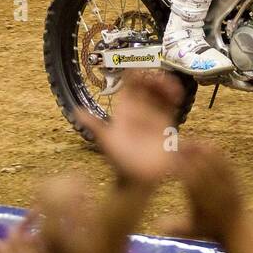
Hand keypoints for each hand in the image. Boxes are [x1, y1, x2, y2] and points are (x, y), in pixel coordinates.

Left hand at [75, 69, 182, 185]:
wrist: (138, 179)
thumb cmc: (121, 161)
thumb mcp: (107, 141)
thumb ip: (95, 125)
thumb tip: (75, 110)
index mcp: (125, 109)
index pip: (131, 84)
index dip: (137, 74)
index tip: (145, 74)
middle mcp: (139, 109)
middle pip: (148, 84)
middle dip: (155, 78)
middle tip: (161, 82)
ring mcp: (153, 115)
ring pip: (161, 92)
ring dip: (167, 85)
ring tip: (172, 90)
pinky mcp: (166, 123)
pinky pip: (172, 104)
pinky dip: (175, 95)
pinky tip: (177, 97)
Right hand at [176, 141, 246, 243]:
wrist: (236, 228)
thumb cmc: (209, 230)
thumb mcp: (190, 231)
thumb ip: (173, 227)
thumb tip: (155, 223)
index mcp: (204, 202)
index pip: (190, 180)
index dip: (179, 167)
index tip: (168, 157)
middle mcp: (216, 190)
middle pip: (201, 167)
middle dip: (188, 154)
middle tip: (175, 143)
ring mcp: (227, 182)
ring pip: (213, 161)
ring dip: (201, 149)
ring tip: (188, 141)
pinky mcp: (234, 178)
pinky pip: (225, 161)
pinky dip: (215, 151)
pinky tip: (205, 143)